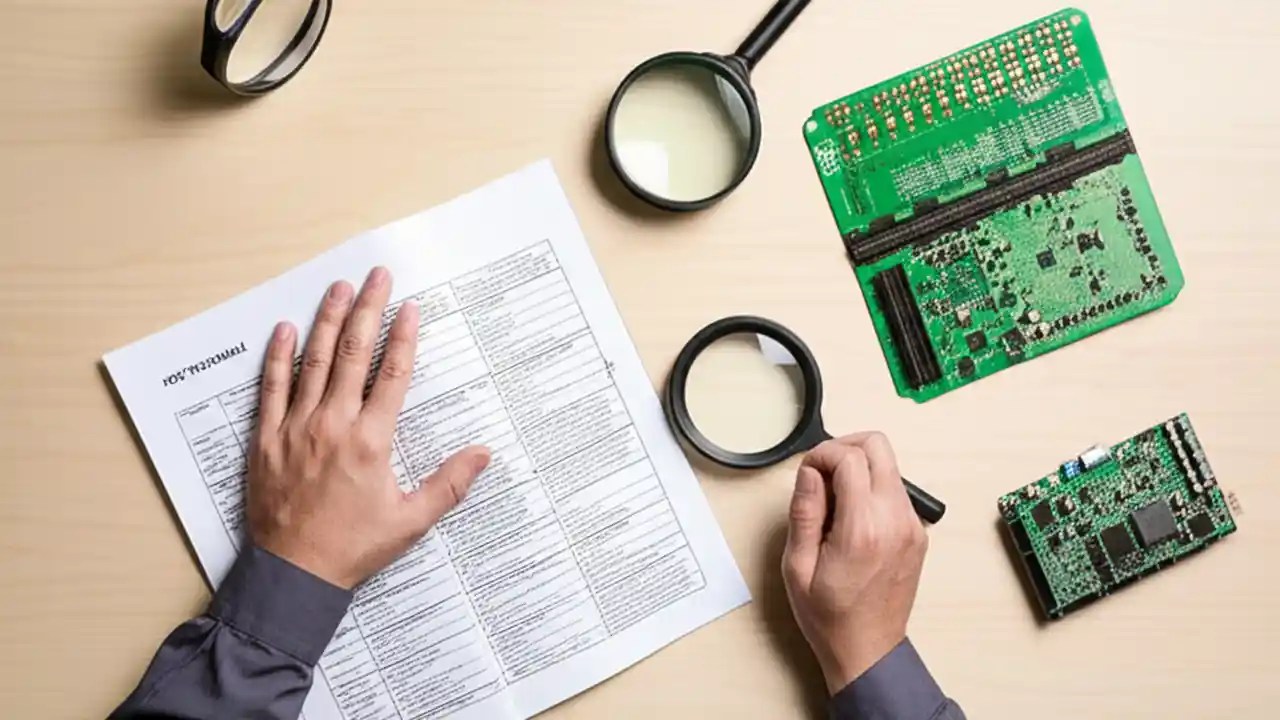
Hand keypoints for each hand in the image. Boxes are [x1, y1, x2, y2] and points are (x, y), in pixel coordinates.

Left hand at [247, 267, 490, 589]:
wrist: (293, 574)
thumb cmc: (353, 547)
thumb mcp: (411, 520)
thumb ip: (449, 484)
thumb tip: (483, 453)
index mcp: (371, 441)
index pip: (392, 375)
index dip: (403, 337)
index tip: (410, 307)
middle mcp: (333, 425)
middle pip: (354, 355)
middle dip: (368, 310)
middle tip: (377, 276)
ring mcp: (296, 428)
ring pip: (314, 362)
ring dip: (328, 321)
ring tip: (338, 288)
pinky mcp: (267, 439)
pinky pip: (271, 388)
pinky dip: (278, 357)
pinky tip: (284, 330)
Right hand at [781, 432, 927, 693]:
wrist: (868, 650)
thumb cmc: (829, 616)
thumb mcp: (797, 566)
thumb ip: (804, 512)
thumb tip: (810, 472)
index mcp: (862, 529)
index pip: (850, 458)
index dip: (822, 454)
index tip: (807, 472)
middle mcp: (894, 520)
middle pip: (878, 446)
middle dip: (844, 448)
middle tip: (821, 473)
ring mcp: (911, 526)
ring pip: (889, 465)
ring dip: (859, 468)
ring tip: (834, 501)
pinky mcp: (917, 533)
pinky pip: (896, 490)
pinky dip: (872, 488)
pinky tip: (852, 517)